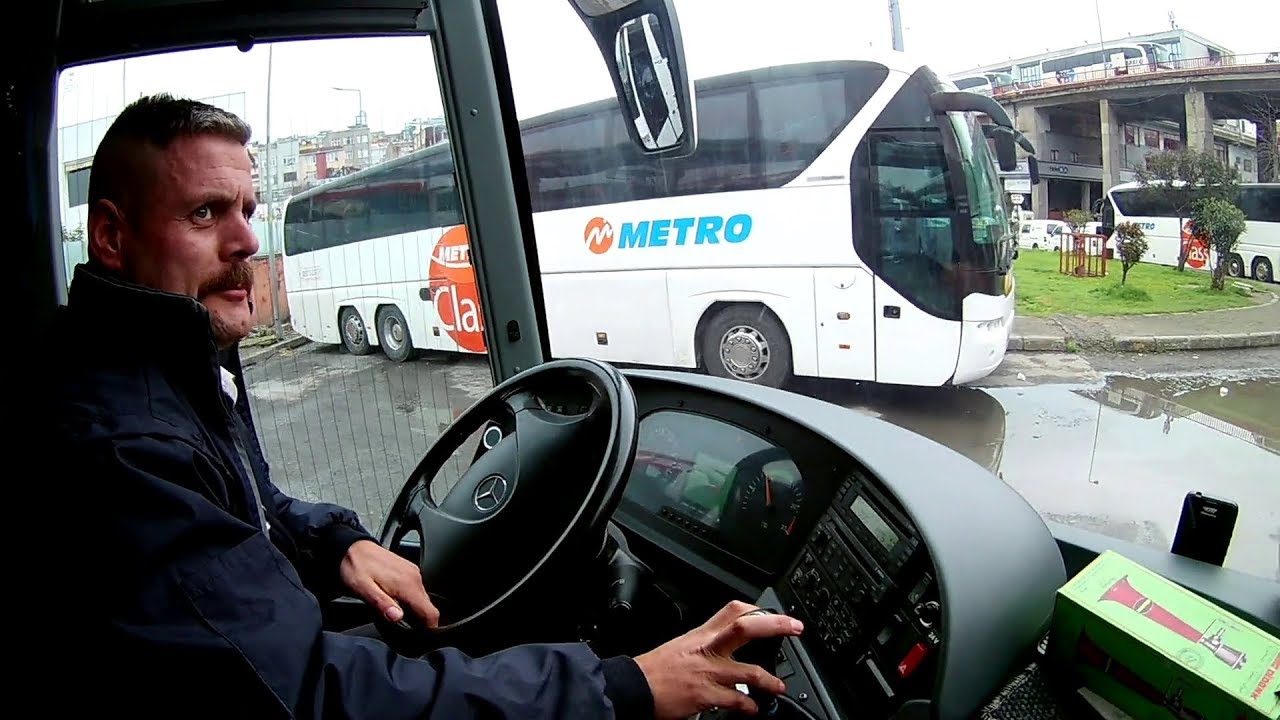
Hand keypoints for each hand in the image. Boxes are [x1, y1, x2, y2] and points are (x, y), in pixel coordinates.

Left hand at [339, 539, 439, 627]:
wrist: (350, 548)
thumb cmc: (355, 568)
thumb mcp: (363, 589)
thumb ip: (382, 604)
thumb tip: (398, 617)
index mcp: (407, 584)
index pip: (431, 613)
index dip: (429, 630)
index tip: (421, 640)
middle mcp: (414, 577)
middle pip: (428, 608)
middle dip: (422, 624)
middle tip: (406, 635)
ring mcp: (413, 573)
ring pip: (423, 600)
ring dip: (416, 613)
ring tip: (399, 621)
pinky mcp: (408, 571)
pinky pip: (417, 591)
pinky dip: (412, 602)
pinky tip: (397, 605)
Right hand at [634, 600, 802, 718]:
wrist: (635, 686)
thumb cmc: (657, 668)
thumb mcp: (683, 644)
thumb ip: (708, 642)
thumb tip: (729, 643)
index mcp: (702, 634)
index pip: (733, 610)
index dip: (758, 609)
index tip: (774, 614)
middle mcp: (707, 649)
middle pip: (745, 628)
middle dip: (774, 626)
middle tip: (794, 628)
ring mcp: (707, 672)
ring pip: (748, 671)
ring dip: (769, 680)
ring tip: (778, 687)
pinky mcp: (704, 696)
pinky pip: (735, 701)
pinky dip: (748, 707)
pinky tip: (753, 710)